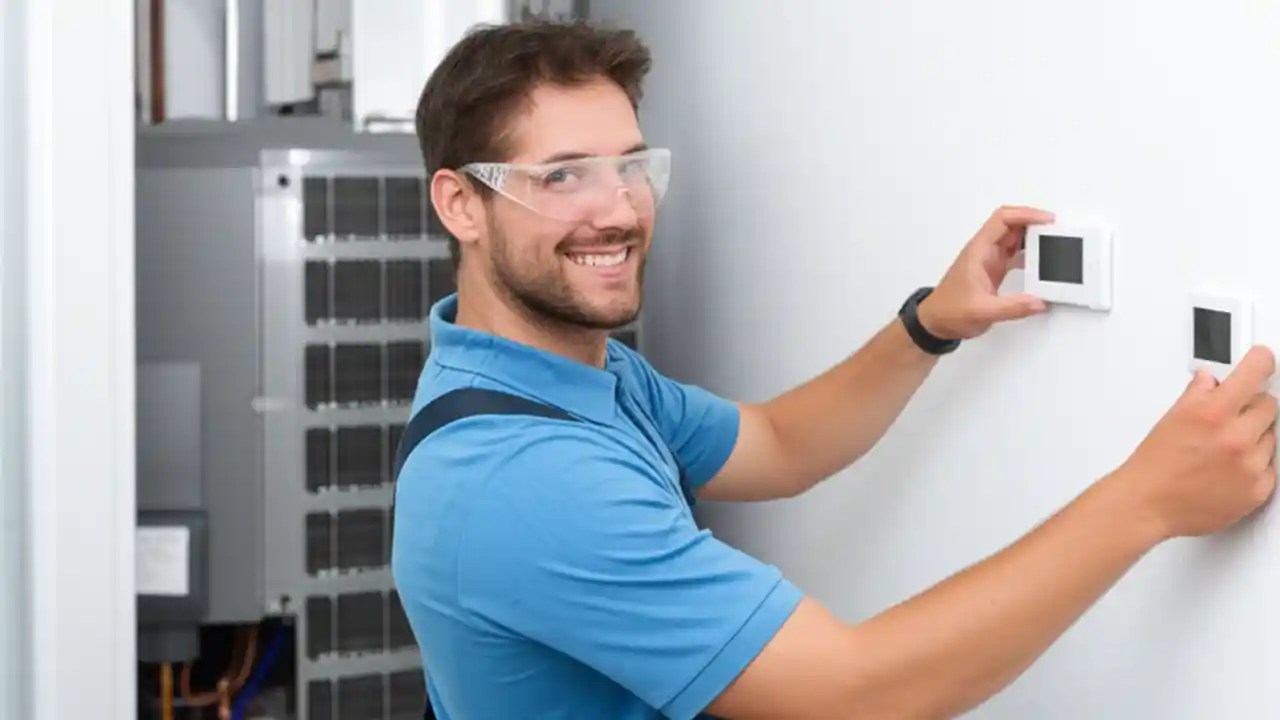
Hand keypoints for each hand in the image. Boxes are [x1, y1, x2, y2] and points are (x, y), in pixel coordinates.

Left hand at [917, 205, 1054, 339]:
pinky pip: (1014, 255)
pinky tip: (1041, 263)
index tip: (1047, 220)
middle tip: (1056, 232)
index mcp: (978, 251)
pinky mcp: (993, 271)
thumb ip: (1013, 307)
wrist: (935, 322)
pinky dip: (1029, 255)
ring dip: (1033, 239)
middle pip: (1011, 225)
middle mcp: (984, 252)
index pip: (1002, 220)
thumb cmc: (948, 312)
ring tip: (1054, 244)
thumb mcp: (982, 311)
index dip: (1026, 214)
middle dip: (1034, 224)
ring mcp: (989, 260)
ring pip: (1014, 239)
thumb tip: (1039, 302)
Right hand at [1116, 346, 1277, 539]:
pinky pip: (1271, 467)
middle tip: (1229, 419)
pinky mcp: (1258, 490)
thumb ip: (1197, 393)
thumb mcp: (1172, 418)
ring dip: (1254, 438)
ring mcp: (1250, 465)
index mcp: (1212, 413)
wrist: (1148, 504)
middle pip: (1269, 405)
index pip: (1254, 372)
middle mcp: (1236, 437)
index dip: (1260, 362)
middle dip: (1251, 407)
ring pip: (1271, 437)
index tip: (1262, 361)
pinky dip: (1255, 466)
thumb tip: (1212, 381)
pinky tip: (1230, 469)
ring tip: (1224, 451)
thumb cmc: (1155, 465)